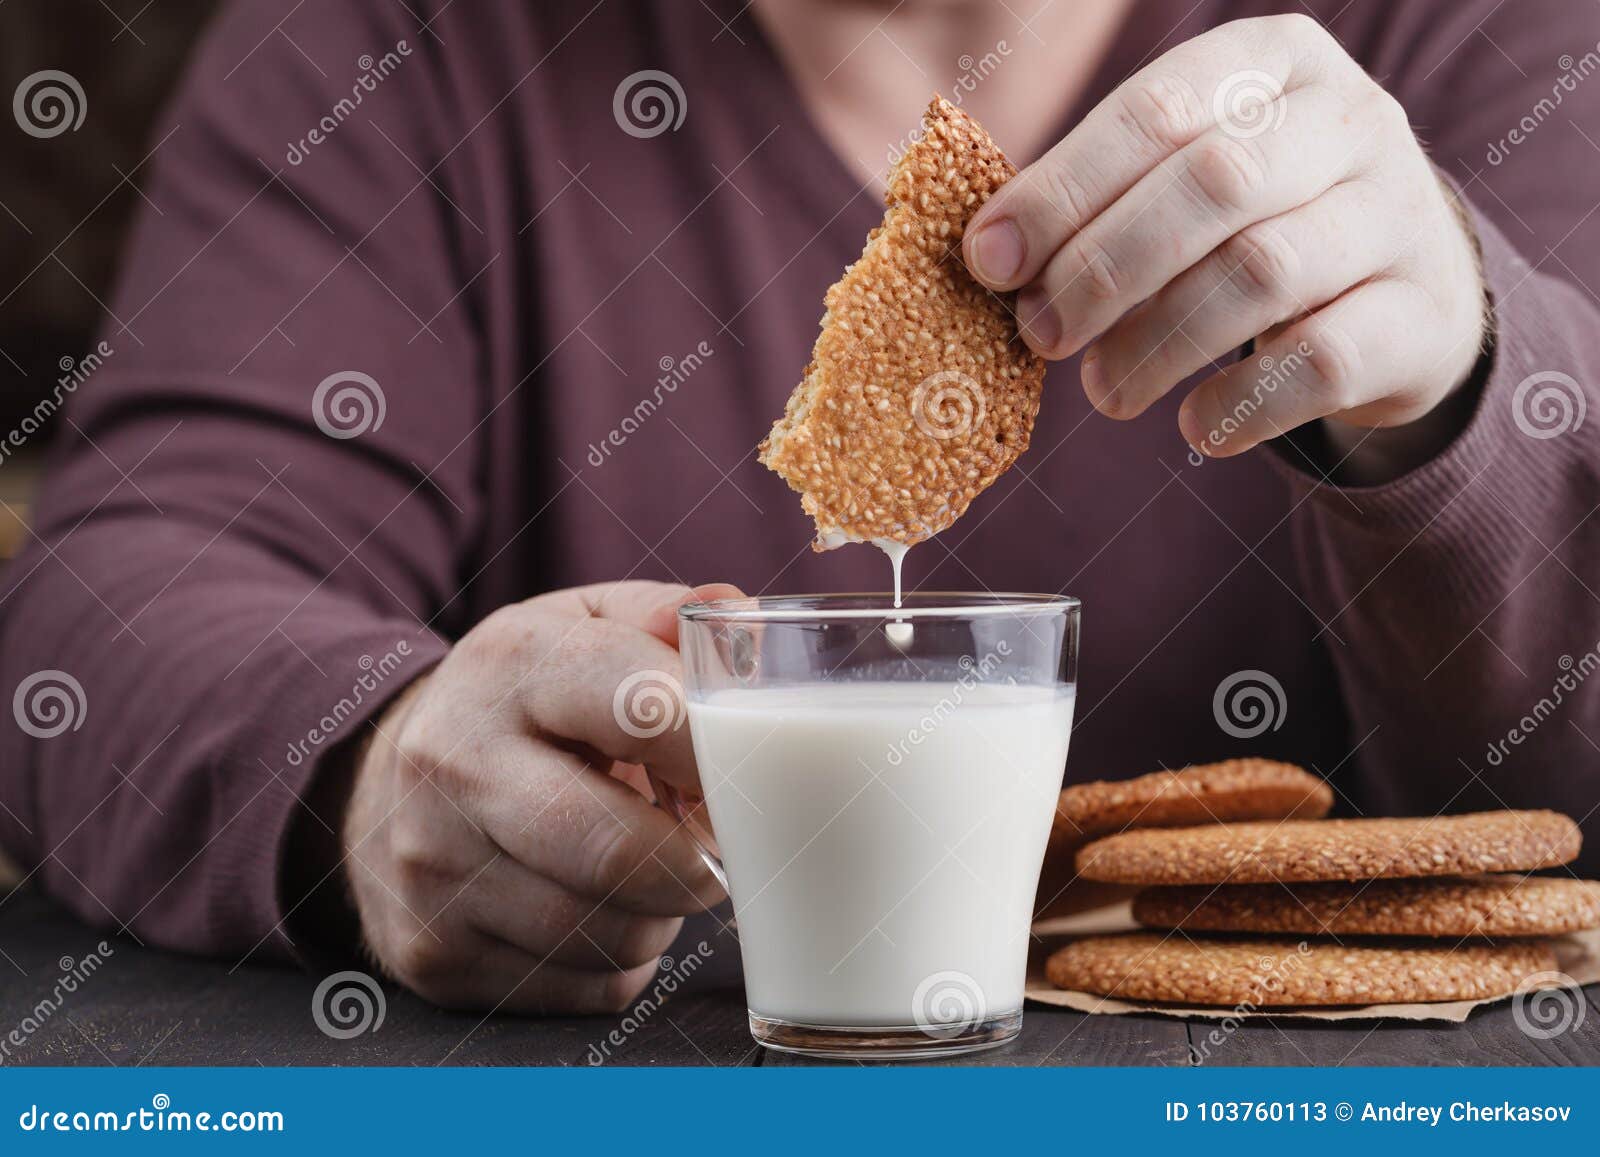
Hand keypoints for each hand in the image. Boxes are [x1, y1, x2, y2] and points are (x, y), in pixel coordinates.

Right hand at [342, 580, 734, 1011]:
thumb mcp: (581, 628)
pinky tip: (602, 909)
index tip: (753, 773)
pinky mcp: (436, 954)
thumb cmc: (522, 704)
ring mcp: (436, 869)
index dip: (724, 752)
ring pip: (611, 934)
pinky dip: (622, 958)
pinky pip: (586, 987)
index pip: (645, 710)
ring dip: (662, 914)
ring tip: (651, 870)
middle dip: (698, 864)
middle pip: (619, 851)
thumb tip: (745, 624)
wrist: (381, 787)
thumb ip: (668, 620)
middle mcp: (456, 764)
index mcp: (510, 665)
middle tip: (718, 849)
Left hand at [962, 14, 1487, 463]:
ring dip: (1159, 343)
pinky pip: (1322, 361)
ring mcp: (1398, 213)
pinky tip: (1194, 427)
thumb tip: (989, 253)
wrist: (1408, 291)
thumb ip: (1100, 199)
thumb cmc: (1256, 224)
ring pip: (1262, 273)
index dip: (1063, 191)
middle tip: (1041, 335)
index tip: (990, 262)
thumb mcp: (1188, 180)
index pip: (1156, 110)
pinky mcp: (1423, 313)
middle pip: (1214, 184)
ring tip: (1104, 390)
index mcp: (1273, 61)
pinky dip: (1242, 401)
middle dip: (1104, 268)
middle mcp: (1350, 119)